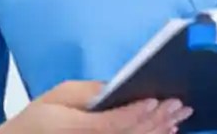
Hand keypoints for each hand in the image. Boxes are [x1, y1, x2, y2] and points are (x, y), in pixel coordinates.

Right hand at [0, 80, 192, 132]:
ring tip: (178, 116)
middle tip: (179, 105)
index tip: (157, 100)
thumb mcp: (56, 96)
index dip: (137, 112)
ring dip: (160, 131)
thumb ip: (86, 92)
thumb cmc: (37, 121)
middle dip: (158, 120)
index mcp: (76, 128)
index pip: (114, 123)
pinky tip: (165, 131)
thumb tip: (114, 86)